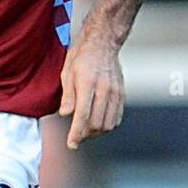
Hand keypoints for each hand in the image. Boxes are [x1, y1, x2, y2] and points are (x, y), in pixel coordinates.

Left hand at [59, 34, 124, 148]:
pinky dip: (107, 125)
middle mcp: (104, 89)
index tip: (72, 144)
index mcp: (88, 84)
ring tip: (86, 132)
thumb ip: (68, 95)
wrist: (103, 43)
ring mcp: (116, 92)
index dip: (76, 133)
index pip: (83, 116)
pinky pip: (117, 117)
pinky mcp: (122, 94)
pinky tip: (98, 124)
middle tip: (76, 137)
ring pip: (108, 124)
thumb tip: (65, 114)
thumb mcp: (67, 72)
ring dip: (96, 132)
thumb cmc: (81, 56)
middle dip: (85, 135)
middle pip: (96, 124)